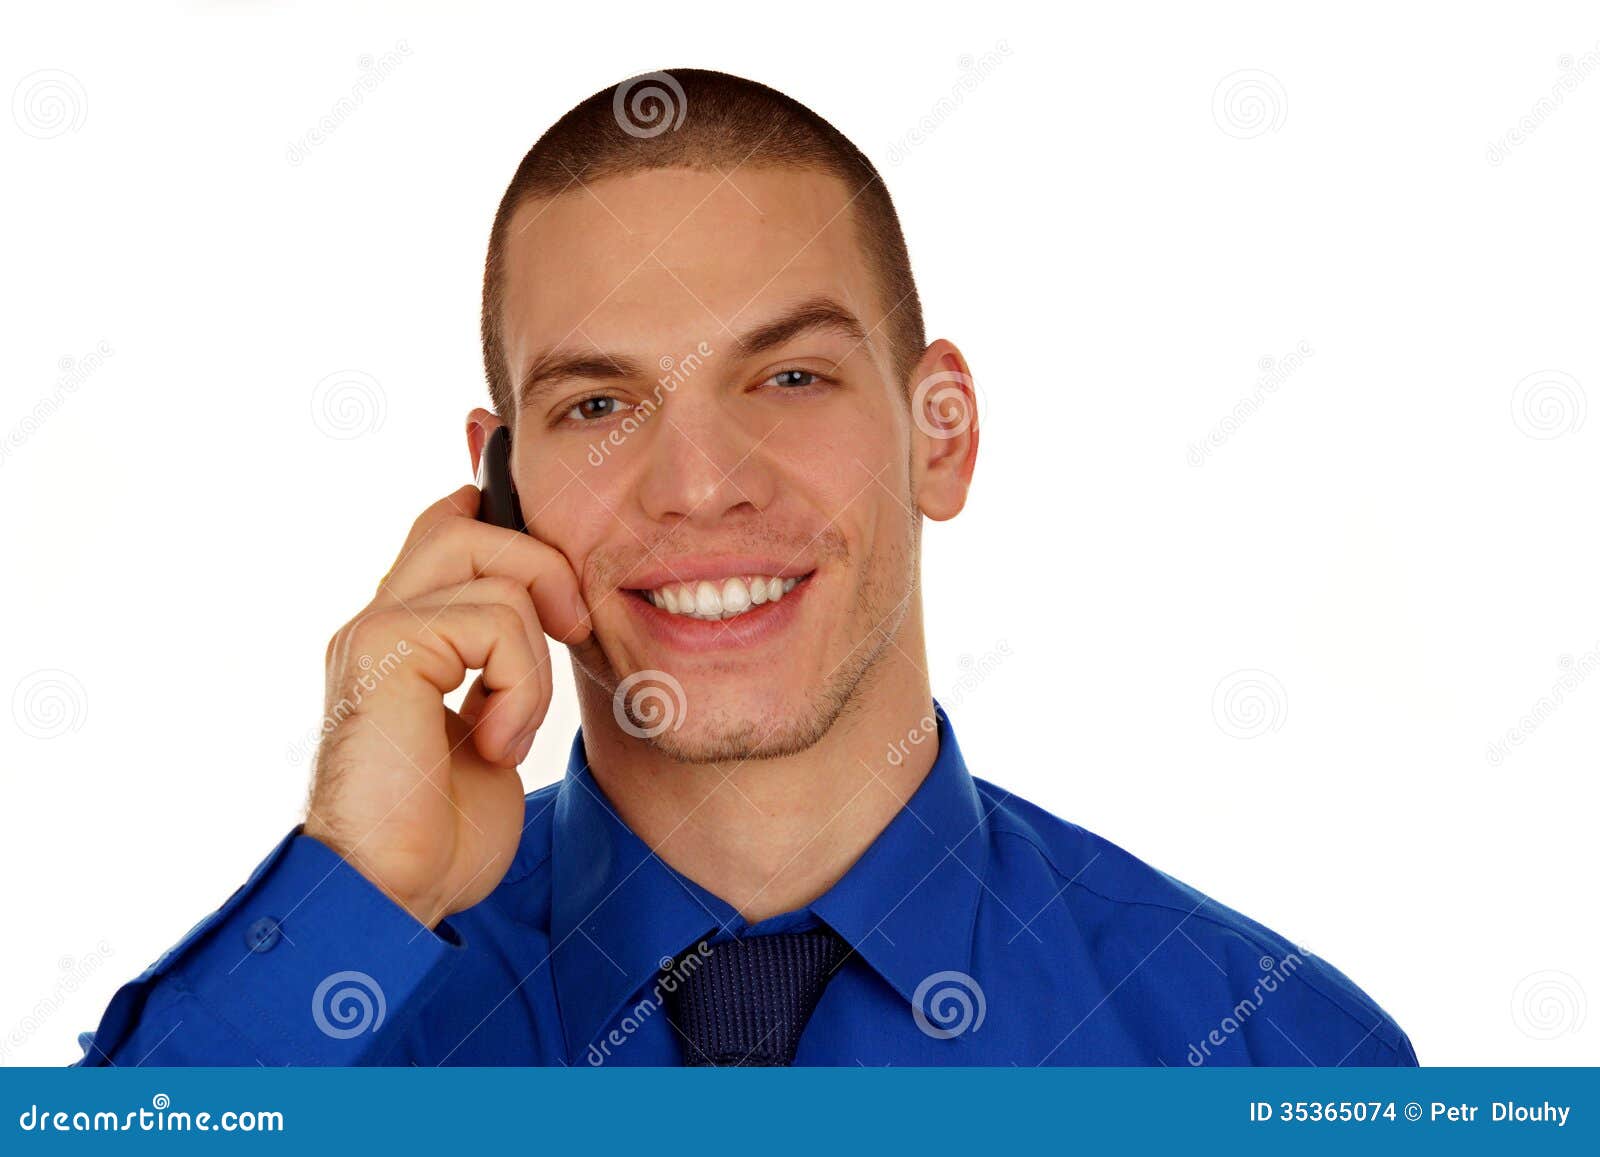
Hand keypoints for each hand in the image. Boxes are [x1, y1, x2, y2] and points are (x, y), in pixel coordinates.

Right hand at [303, 485, 589, 927]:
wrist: (389, 896)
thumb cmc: (440, 836)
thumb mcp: (485, 733)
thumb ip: (495, 671)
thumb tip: (543, 619)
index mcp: (401, 639)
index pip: (445, 530)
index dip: (510, 536)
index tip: (559, 602)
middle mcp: (379, 625)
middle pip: (465, 523)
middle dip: (542, 569)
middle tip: (571, 631)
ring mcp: (375, 633)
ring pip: (494, 573)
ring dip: (533, 659)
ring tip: (511, 729)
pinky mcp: (385, 652)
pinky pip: (492, 621)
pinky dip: (520, 686)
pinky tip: (497, 746)